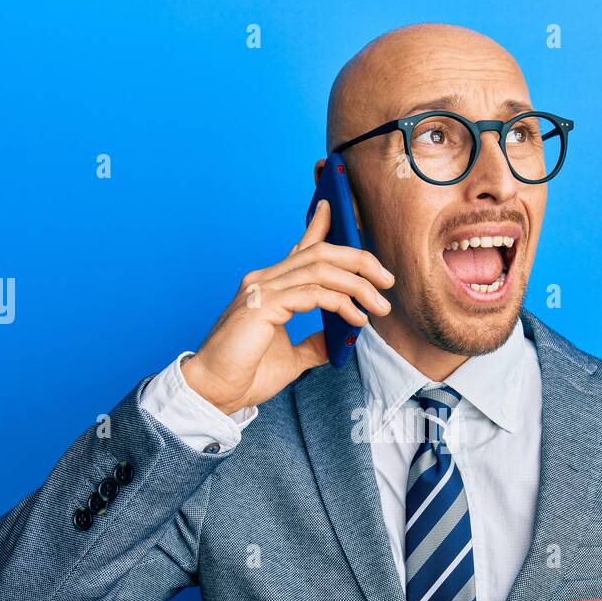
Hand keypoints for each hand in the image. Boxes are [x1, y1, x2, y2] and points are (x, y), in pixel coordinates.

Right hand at [180, 198, 394, 414]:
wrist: (214, 392)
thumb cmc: (245, 374)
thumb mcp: (292, 358)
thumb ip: (314, 343)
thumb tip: (339, 339)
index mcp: (269, 288)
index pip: (300, 249)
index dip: (319, 225)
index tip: (334, 208)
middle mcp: (265, 280)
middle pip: (320, 252)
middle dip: (359, 260)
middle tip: (386, 279)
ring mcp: (263, 289)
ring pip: (321, 269)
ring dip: (358, 284)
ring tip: (379, 305)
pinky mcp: (265, 305)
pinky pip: (314, 294)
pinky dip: (342, 303)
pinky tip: (357, 319)